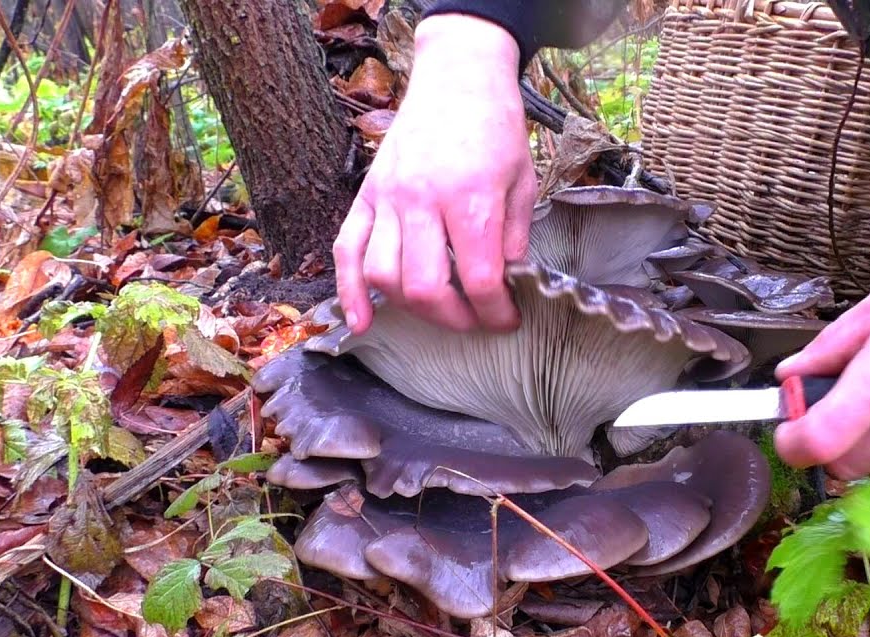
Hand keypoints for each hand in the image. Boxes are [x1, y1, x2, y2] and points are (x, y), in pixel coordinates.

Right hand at [333, 14, 536, 334]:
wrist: (457, 78)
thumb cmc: (495, 128)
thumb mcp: (523, 180)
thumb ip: (513, 236)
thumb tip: (505, 282)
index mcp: (469, 197)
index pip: (479, 278)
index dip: (496, 311)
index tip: (508, 320)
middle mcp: (422, 200)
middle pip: (425, 287)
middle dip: (454, 318)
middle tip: (476, 320)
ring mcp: (387, 198)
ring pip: (383, 276)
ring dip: (411, 309)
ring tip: (438, 311)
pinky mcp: (366, 196)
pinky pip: (346, 251)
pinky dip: (349, 292)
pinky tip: (360, 323)